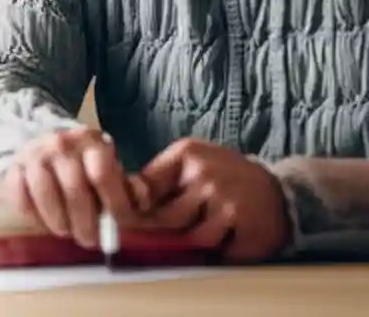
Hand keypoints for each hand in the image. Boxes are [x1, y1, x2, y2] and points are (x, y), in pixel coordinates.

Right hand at [0, 127, 149, 247]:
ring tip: (66, 232)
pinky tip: (44, 223)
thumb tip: (141, 203)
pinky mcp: (13, 168)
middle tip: (90, 241)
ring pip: (45, 192)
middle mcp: (61, 143)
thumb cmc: (84, 169)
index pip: (103, 173)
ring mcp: (34, 154)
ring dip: (58, 220)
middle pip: (74, 188)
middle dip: (85, 221)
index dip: (114, 203)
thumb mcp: (111, 171)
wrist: (43, 152)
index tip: (120, 226)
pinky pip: (20, 195)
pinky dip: (33, 215)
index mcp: (91, 141)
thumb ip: (130, 187)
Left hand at [139, 138, 290, 261]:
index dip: (134, 210)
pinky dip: (219, 252)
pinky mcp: (245, 222)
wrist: (280, 192)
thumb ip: (159, 180)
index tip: (130, 224)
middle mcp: (204, 171)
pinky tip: (227, 241)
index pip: (144, 186)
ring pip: (191, 237)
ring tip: (208, 233)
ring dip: (196, 243)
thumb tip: (124, 202)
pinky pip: (218, 249)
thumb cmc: (225, 180)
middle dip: (162, 233)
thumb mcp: (191, 166)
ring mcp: (226, 197)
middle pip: (163, 217)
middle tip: (164, 239)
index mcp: (186, 153)